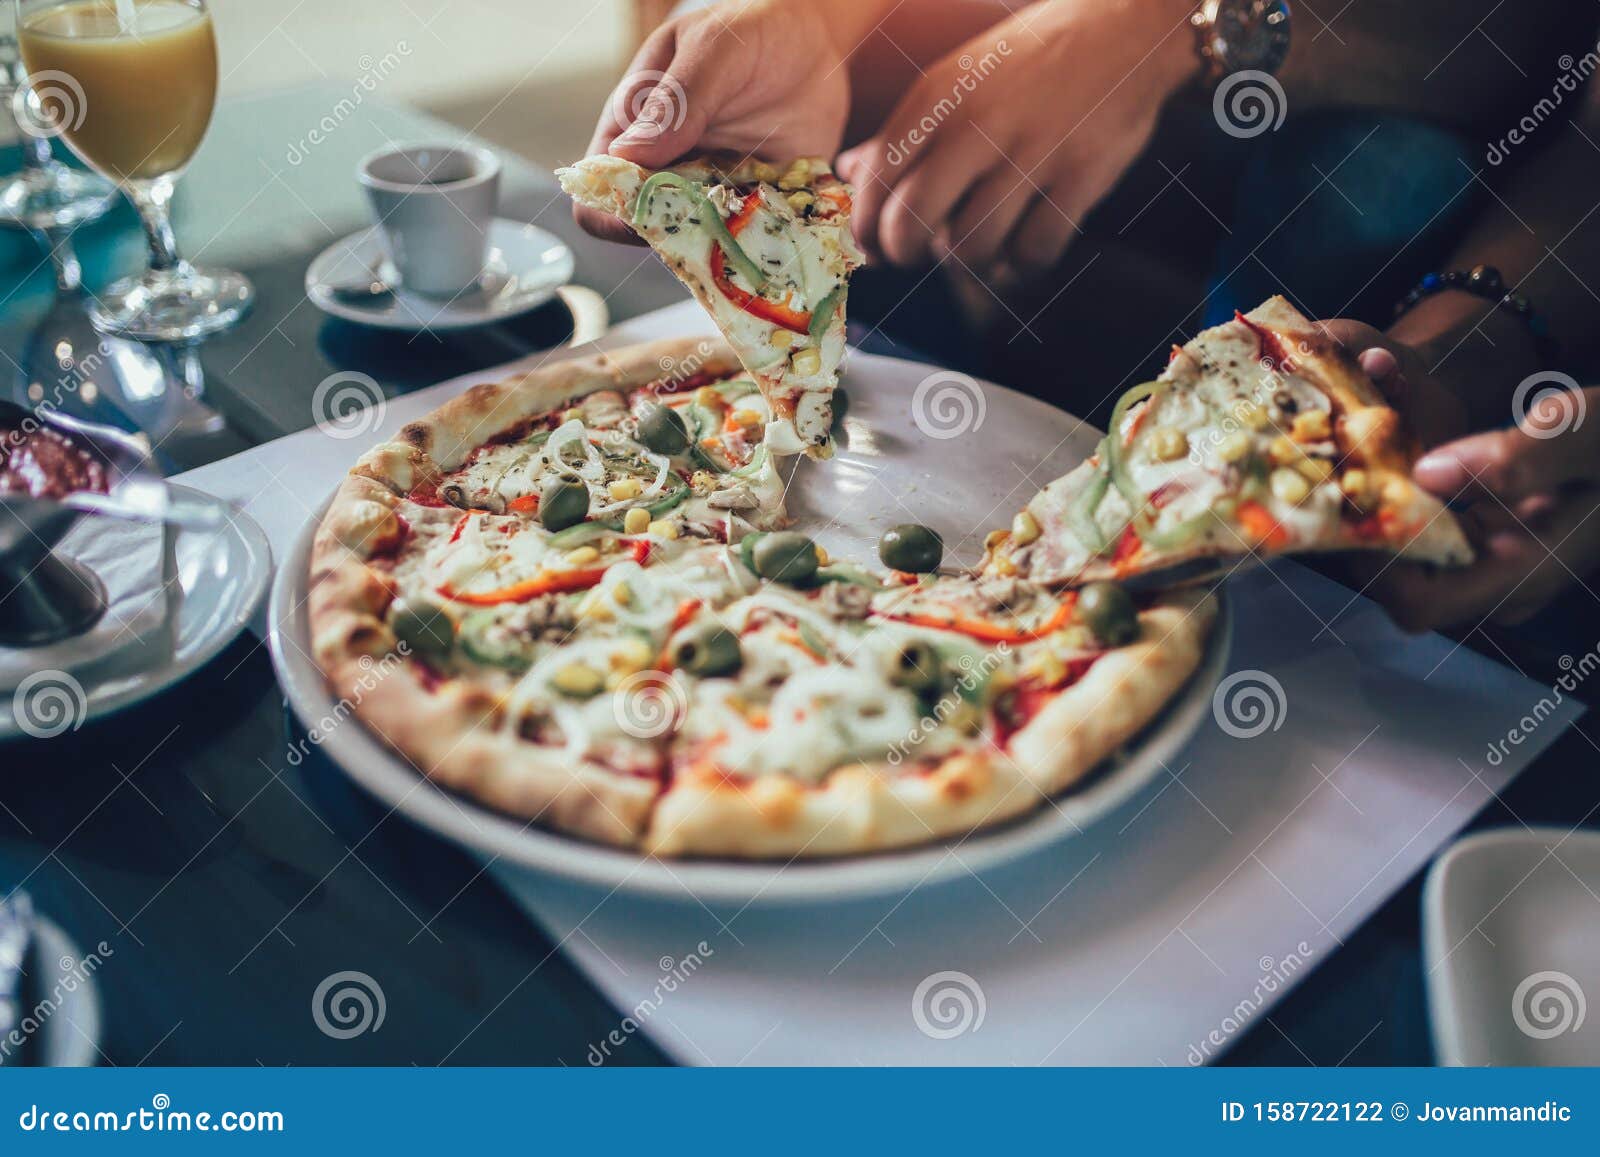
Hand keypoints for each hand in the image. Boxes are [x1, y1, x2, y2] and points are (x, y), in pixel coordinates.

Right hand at [573, 0, 858, 243]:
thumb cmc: (751, 31)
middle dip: (679, 234)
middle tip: (725, 211)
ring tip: (760, 210)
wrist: (818, 43)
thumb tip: (623, 159)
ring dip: (723, 241)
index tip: (655, 212)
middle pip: (648, 228)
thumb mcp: (711, 51)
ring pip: (697, 243)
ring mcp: (709, 192)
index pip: (598, 191)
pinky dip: (762, 240)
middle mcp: (666, 169)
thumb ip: (673, 103)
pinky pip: (746, 241)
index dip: (614, 212)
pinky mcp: (751, 206)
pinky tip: (786, 215)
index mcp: (633, 128)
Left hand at [835, 0, 1195, 274]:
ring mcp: (1031, 153)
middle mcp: (977, 125)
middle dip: (906, 256)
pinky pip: (1033, 251)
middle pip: (911, 224)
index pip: (875, 183)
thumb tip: (847, 175)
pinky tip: (1023, 250)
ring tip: (980, 249)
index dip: (865, 231)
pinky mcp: (1080, 177)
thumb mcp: (955, 80)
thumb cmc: (1028, 62)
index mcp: (936, 98)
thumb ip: (901, 133)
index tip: (874, 248)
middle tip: (921, 256)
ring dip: (970, 262)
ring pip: (970, 247)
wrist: (1123, 28)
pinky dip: (1023, 265)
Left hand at [1323, 316, 1598, 629]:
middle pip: (1401, 587)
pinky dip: (1404, 510)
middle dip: (1366, 535)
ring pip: (1411, 564)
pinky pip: (1430, 542)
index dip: (1375, 565)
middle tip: (1344, 474)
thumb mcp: (1584, 433)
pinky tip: (1390, 465)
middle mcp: (1502, 586)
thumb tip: (1427, 473)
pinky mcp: (1489, 549)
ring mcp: (1495, 572)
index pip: (1419, 604)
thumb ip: (1516, 458)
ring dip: (1380, 520)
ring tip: (1359, 464)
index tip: (1355, 503)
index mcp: (1525, 572)